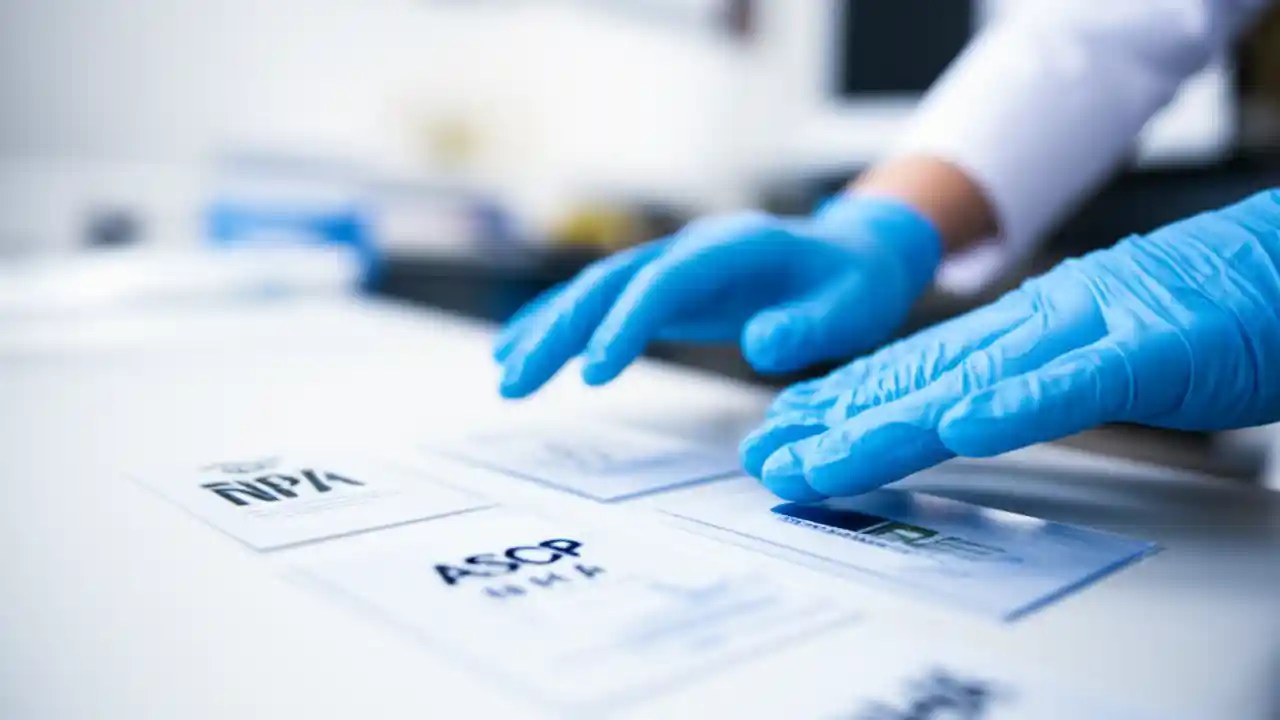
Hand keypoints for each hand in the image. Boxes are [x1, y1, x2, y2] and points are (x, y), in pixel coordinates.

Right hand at [493, 196, 941, 397]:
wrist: (854, 252)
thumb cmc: (855, 284)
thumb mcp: (853, 307)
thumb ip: (810, 324)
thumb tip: (762, 343)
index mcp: (734, 248)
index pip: (665, 283)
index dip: (625, 324)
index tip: (595, 373)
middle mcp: (692, 248)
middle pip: (611, 283)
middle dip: (560, 331)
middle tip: (515, 381)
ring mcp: (674, 263)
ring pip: (596, 290)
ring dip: (549, 330)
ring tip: (506, 375)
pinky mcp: (666, 285)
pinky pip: (604, 301)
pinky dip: (564, 323)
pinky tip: (526, 349)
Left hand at [741, 189, 1279, 500]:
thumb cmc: (1193, 314)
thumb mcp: (1087, 348)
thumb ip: (1023, 376)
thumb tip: (959, 408)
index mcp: (1019, 334)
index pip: (913, 374)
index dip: (844, 404)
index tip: (786, 432)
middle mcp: (1033, 330)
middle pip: (920, 383)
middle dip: (837, 424)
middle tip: (769, 459)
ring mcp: (1086, 338)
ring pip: (971, 385)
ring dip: (890, 424)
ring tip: (821, 457)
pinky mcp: (1146, 354)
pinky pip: (1073, 384)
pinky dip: (1014, 405)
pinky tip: (959, 428)